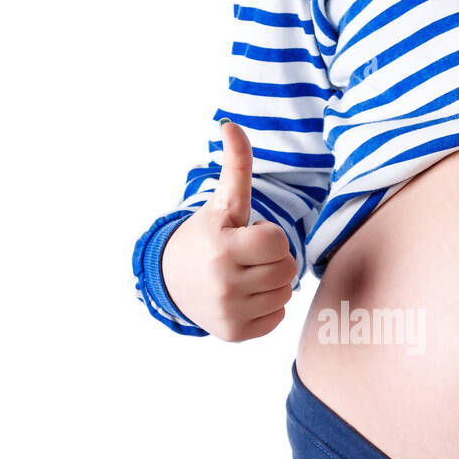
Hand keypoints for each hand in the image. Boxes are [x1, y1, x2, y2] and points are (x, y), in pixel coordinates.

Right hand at [161, 120, 296, 340]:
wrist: (171, 280)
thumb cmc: (206, 237)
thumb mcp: (222, 203)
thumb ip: (235, 166)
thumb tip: (231, 124)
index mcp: (221, 247)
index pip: (279, 241)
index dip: (268, 235)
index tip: (247, 235)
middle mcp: (224, 283)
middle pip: (287, 269)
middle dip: (273, 259)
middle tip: (247, 256)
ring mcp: (228, 312)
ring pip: (284, 294)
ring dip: (272, 282)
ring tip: (244, 275)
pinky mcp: (234, 334)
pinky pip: (277, 317)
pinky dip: (266, 307)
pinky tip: (243, 296)